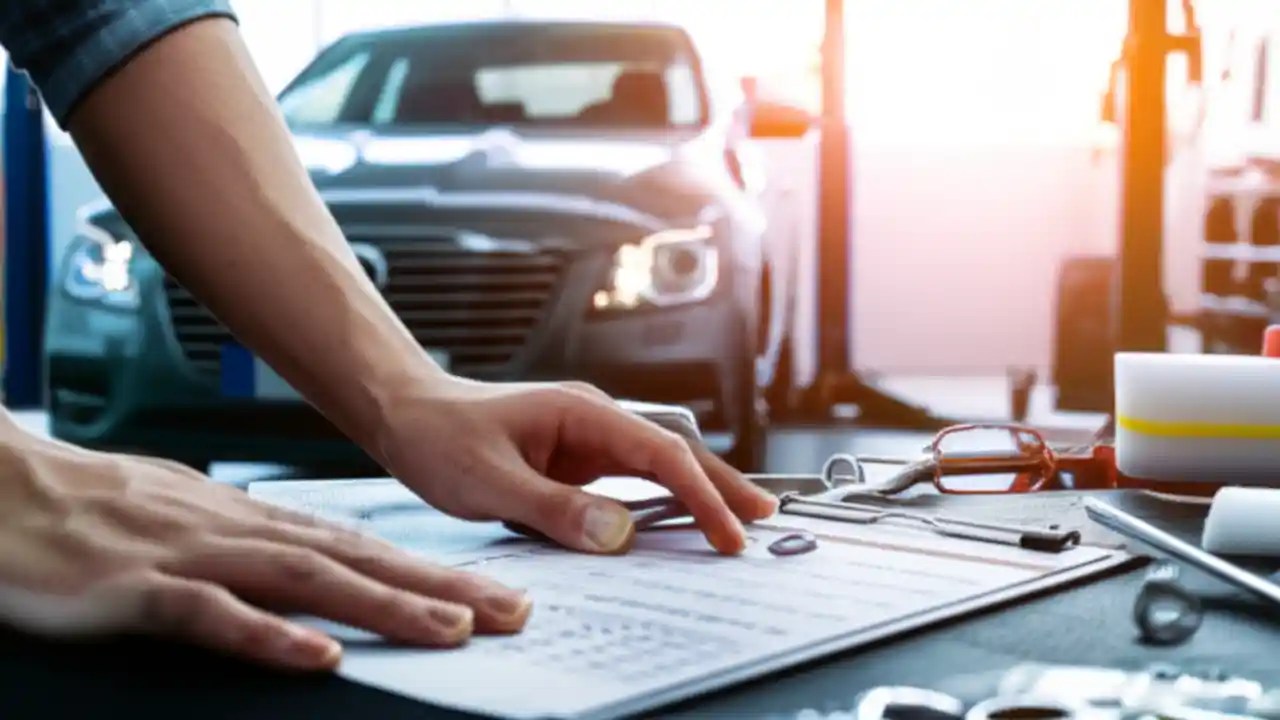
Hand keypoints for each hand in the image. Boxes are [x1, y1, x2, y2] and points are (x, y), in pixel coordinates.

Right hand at [0, 431, 530, 670]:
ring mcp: (192, 555)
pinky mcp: (138, 588)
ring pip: (305, 579)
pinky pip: (210, 613)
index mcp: (252, 519)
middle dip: (439, 586)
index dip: (431, 569)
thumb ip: (250, 539)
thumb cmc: (96, 505)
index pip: (360, 545)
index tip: (493, 590)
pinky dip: (266, 634)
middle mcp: (238, 530)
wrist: (7, 486)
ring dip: (383, 604)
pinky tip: (317, 654)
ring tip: (451, 630)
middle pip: (356, 558)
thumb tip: (307, 556)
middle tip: (512, 611)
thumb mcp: (190, 517)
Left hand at [373, 378, 778, 555]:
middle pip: (675, 450)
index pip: (661, 455)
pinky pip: (630, 478)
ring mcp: (585, 437)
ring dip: (698, 489)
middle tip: (763, 520)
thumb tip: (619, 534)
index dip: (701, 495)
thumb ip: (554, 509)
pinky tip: (677, 516)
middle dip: (721, 484)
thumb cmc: (439, 435)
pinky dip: (662, 497)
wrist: (406, 414)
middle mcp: (592, 420)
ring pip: (658, 462)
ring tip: (736, 520)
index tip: (727, 532)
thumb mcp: (489, 481)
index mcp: (582, 413)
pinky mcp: (574, 457)